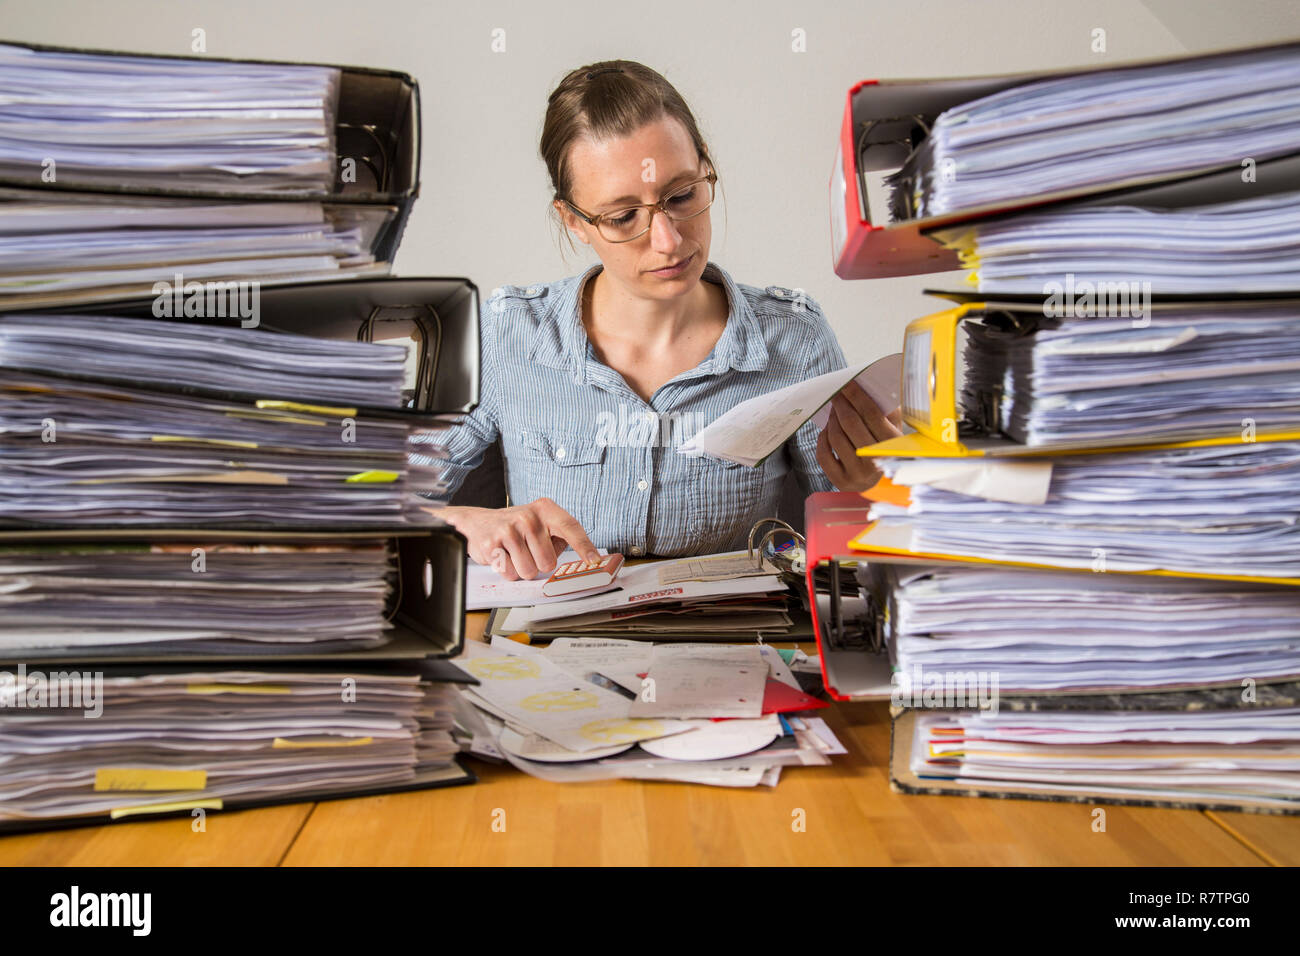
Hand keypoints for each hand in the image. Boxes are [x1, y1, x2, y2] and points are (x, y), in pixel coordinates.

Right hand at [435, 499, 600, 580]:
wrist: (479, 522)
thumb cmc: (516, 527)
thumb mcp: (540, 524)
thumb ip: (559, 538)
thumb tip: (581, 559)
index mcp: (545, 510)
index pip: (570, 527)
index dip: (584, 546)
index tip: (594, 560)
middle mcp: (528, 517)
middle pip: (548, 562)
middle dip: (538, 564)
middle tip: (527, 552)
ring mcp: (509, 529)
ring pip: (529, 571)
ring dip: (522, 569)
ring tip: (514, 554)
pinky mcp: (492, 544)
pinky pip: (510, 573)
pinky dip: (507, 571)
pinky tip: (502, 556)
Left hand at [815, 379, 903, 492]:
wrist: (879, 481)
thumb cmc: (885, 447)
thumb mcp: (893, 429)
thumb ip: (887, 410)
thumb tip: (871, 385)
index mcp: (892, 446)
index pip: (872, 414)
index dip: (857, 396)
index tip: (846, 383)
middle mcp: (875, 462)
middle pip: (851, 423)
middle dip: (841, 404)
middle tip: (836, 393)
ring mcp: (857, 474)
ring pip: (836, 437)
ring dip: (832, 419)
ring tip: (834, 410)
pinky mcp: (840, 481)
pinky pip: (824, 454)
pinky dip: (822, 438)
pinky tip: (828, 430)